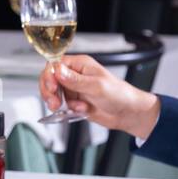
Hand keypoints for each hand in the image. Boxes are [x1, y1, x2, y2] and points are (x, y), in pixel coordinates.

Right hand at [39, 54, 159, 139]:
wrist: (128, 113)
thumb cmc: (119, 94)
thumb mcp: (96, 86)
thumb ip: (75, 80)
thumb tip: (57, 71)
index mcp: (80, 65)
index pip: (55, 65)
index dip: (50, 76)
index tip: (52, 88)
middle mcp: (75, 75)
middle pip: (50, 79)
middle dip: (49, 92)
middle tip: (53, 102)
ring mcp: (74, 89)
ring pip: (54, 94)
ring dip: (59, 102)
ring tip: (70, 108)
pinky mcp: (75, 102)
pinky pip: (62, 105)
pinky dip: (68, 110)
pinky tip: (81, 110)